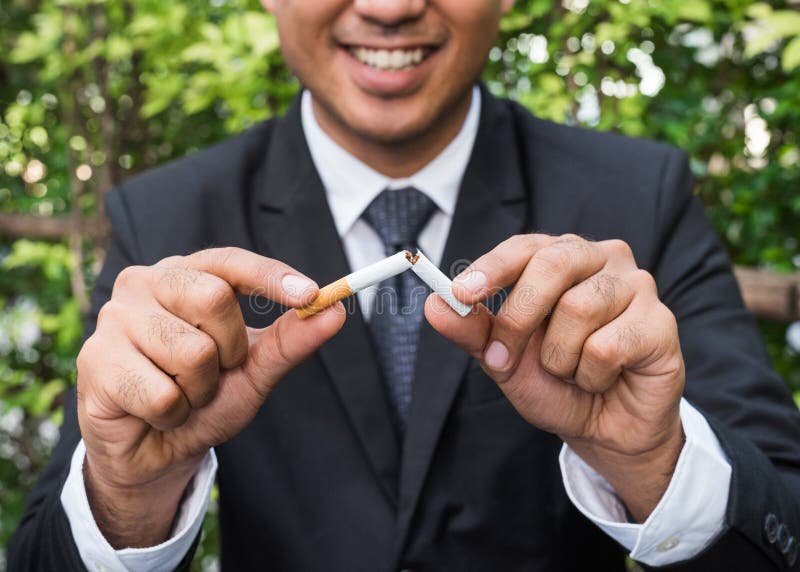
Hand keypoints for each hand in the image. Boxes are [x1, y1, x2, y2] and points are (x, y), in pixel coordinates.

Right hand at [77, 247, 344, 546]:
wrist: (155, 450)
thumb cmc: (203, 398)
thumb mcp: (255, 369)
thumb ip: (291, 340)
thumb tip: (336, 311)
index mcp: (184, 275)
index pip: (230, 261)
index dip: (271, 276)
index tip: (311, 295)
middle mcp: (144, 284)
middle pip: (214, 298)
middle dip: (230, 350)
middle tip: (215, 371)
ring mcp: (114, 319)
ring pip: (192, 353)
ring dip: (201, 390)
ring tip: (183, 394)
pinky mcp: (95, 362)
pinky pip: (164, 395)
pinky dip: (175, 415)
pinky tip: (156, 412)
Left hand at [427, 234, 684, 521]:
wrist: (604, 429)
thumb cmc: (556, 383)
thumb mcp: (504, 359)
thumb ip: (473, 330)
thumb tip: (434, 304)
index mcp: (563, 257)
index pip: (526, 246)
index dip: (492, 267)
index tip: (461, 293)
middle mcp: (602, 259)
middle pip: (552, 265)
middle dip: (519, 319)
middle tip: (505, 359)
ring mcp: (637, 286)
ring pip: (578, 309)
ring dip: (558, 357)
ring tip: (570, 371)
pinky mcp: (661, 322)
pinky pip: (607, 345)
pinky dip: (590, 375)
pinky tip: (601, 379)